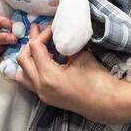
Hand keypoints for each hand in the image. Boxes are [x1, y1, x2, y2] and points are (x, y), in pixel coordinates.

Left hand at [14, 27, 130, 126]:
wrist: (107, 103)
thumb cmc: (97, 79)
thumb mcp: (81, 55)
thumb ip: (65, 43)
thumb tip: (57, 32)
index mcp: (48, 76)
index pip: (35, 47)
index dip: (43, 34)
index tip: (52, 27)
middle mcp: (41, 87)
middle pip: (23, 59)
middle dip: (32, 42)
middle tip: (40, 30)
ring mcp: (43, 95)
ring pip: (22, 73)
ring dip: (29, 58)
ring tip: (40, 47)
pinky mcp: (47, 98)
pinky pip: (31, 81)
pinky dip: (33, 68)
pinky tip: (46, 59)